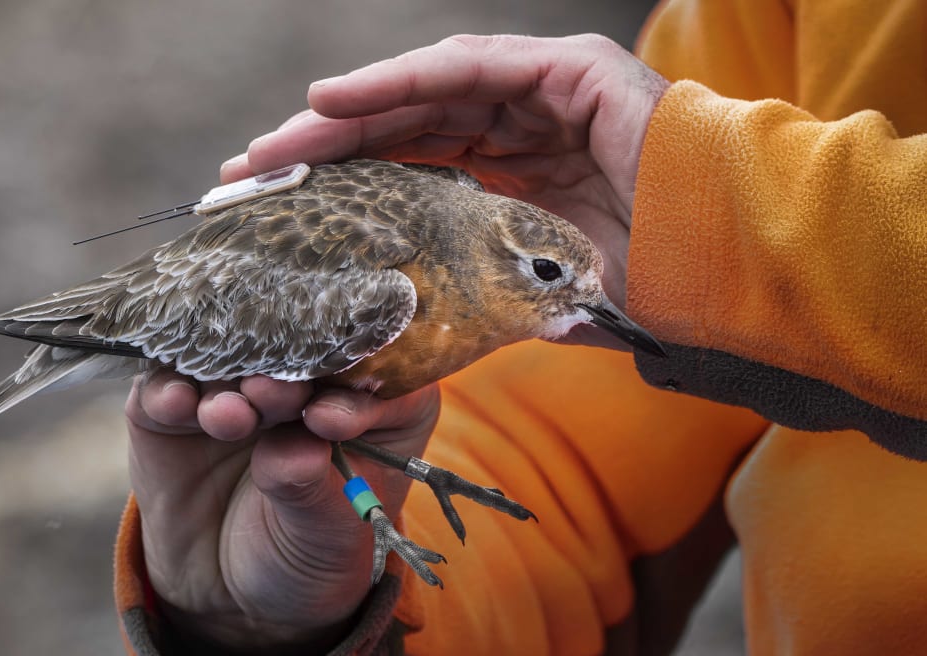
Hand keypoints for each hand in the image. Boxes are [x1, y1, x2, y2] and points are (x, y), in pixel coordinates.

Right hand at [126, 369, 439, 651]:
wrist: (237, 589)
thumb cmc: (309, 548)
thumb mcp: (325, 531)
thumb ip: (311, 488)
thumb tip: (298, 452)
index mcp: (365, 402)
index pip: (375, 373)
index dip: (353, 388)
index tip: (330, 420)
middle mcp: (302, 379)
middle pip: (297, 353)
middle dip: (286, 375)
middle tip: (276, 394)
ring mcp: (235, 385)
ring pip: (229, 363)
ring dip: (229, 383)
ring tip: (229, 415)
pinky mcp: (173, 405)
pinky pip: (165, 387)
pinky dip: (168, 390)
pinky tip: (175, 402)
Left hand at [222, 34, 669, 313]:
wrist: (733, 272)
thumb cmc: (648, 291)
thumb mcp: (534, 296)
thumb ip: (479, 300)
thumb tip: (415, 345)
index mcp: (515, 177)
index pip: (412, 172)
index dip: (344, 189)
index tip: (279, 215)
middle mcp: (524, 127)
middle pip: (403, 130)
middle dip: (325, 152)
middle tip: (251, 177)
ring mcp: (546, 92)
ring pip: (422, 96)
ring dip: (343, 117)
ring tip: (276, 145)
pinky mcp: (569, 70)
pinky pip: (465, 72)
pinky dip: (396, 83)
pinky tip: (331, 101)